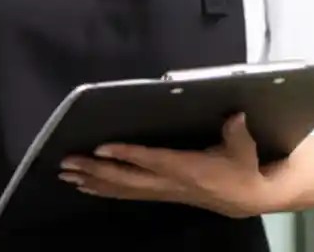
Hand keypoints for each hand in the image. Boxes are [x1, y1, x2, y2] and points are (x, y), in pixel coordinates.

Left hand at [59, 113, 274, 218]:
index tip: (100, 148)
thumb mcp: (243, 149)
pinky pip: (125, 194)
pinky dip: (102, 190)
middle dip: (94, 170)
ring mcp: (161, 190)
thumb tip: (236, 115)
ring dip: (91, 180)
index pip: (150, 160)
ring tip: (66, 173)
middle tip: (67, 161)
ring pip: (121, 188)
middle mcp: (168, 181)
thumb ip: (236, 132)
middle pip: (126, 177)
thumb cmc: (242, 168)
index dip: (125, 154)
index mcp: (187, 168)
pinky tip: (83, 186)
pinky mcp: (158, 194)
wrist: (247, 198)